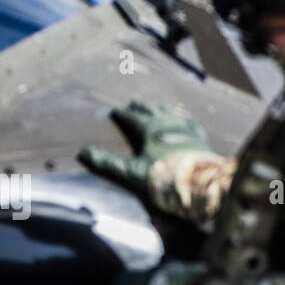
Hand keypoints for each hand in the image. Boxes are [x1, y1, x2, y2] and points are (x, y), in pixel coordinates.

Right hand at [78, 100, 212, 196]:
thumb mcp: (130, 173)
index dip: (124, 115)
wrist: (200, 184)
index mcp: (150, 131)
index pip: (134, 119)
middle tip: (135, 101)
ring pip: (172, 116)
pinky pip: (190, 125)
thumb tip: (82, 152)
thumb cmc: (163, 179)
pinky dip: (184, 120)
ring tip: (158, 107)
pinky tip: (186, 122)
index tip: (116, 110)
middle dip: (142, 108)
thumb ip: (106, 163)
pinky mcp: (201, 140)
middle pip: (153, 113)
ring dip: (162, 111)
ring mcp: (187, 131)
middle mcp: (169, 125)